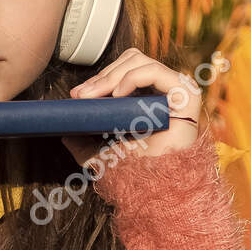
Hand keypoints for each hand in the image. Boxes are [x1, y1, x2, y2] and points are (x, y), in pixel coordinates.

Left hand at [62, 48, 202, 164]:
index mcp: (149, 97)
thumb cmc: (134, 172)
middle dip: (102, 76)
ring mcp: (177, 91)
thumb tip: (64, 134)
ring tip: (96, 97)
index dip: (99, 78)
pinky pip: (155, 71)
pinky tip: (117, 95)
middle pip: (130, 60)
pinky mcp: (186, 95)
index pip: (123, 70)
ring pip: (140, 61)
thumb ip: (83, 144)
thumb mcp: (100, 153)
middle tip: (82, 96)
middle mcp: (164, 91)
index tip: (77, 95)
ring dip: (112, 77)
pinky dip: (132, 78)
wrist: (154, 189)